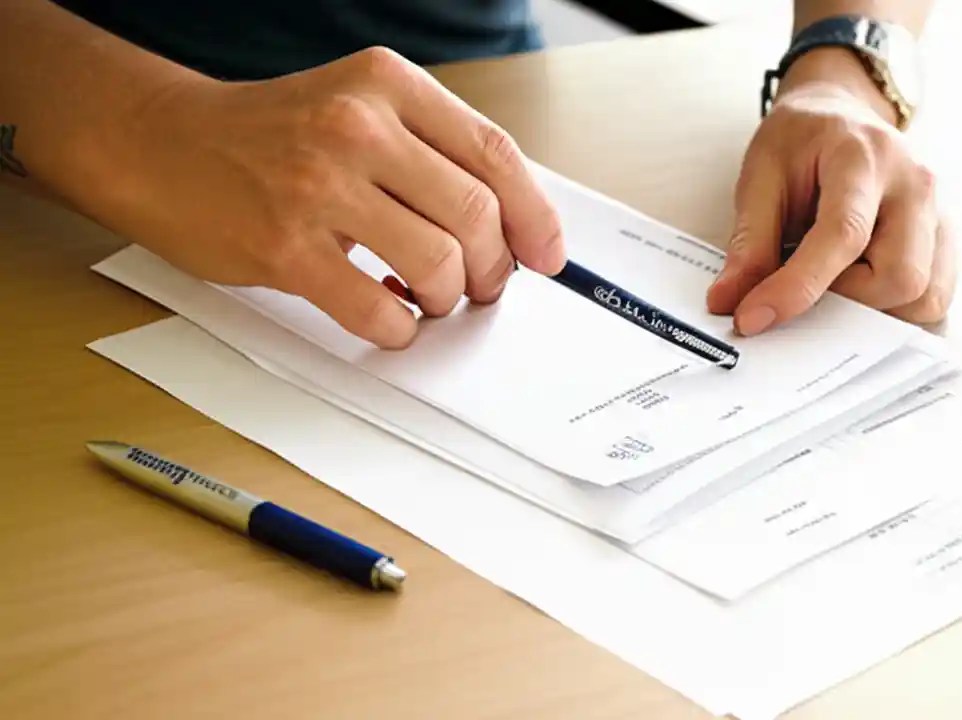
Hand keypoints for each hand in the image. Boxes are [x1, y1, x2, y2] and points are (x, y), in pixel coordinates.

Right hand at [93, 46, 564, 348]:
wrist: (160, 143)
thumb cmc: (269, 135)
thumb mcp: (358, 108)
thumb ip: (429, 151)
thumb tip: (511, 224)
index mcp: (387, 85)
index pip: (495, 154)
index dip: (535, 215)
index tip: (548, 254)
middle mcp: (357, 126)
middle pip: (476, 214)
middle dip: (493, 268)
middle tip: (482, 287)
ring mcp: (317, 185)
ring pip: (437, 263)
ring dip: (447, 299)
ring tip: (428, 299)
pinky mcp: (283, 247)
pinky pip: (375, 311)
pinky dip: (397, 329)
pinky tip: (387, 317)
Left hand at [707, 47, 954, 334]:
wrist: (840, 115)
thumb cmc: (802, 142)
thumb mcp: (761, 176)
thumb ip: (749, 243)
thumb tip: (728, 302)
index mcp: (864, 157)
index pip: (842, 235)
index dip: (798, 287)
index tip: (754, 317)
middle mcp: (915, 186)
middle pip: (900, 276)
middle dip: (845, 302)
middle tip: (807, 286)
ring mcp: (939, 214)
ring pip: (924, 298)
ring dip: (873, 311)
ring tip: (837, 282)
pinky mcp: (945, 242)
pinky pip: (935, 300)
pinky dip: (896, 312)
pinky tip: (863, 290)